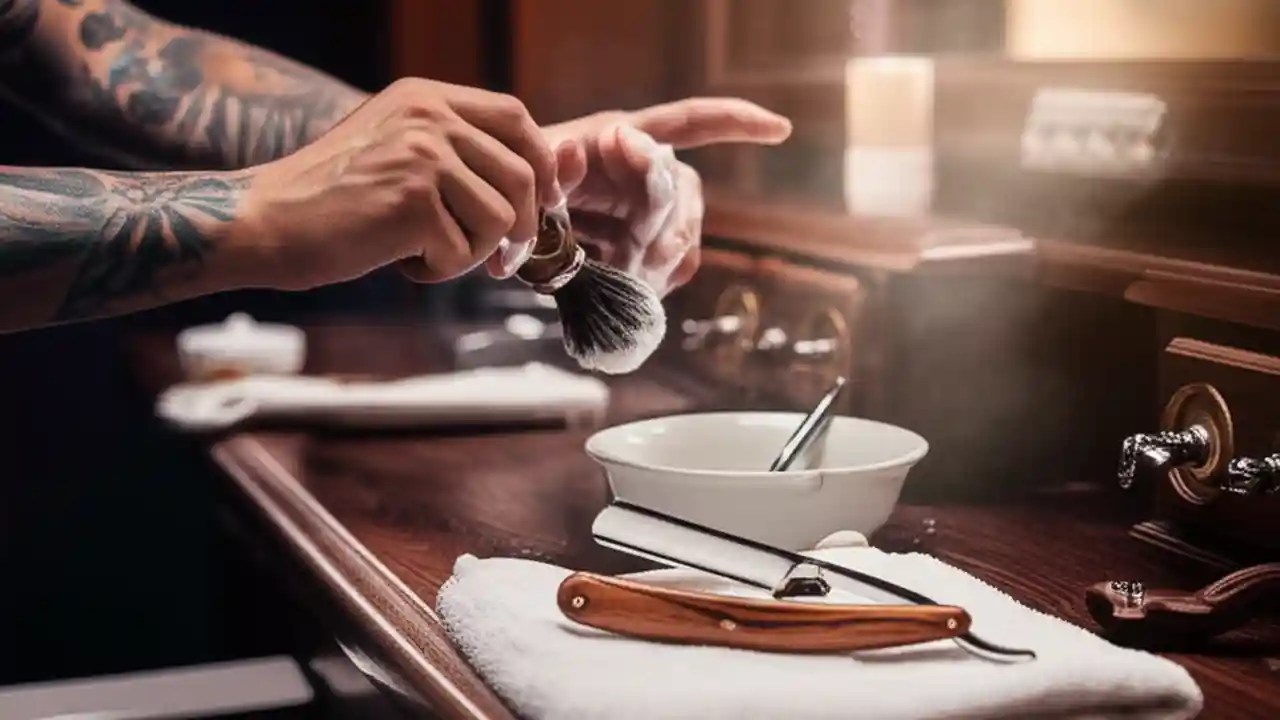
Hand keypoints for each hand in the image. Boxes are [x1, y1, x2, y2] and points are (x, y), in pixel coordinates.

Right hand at [238, 78, 559, 289]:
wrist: (264, 221)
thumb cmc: (331, 200)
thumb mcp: (397, 149)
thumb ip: (459, 154)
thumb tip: (541, 180)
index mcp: (427, 98)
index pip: (516, 118)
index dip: (541, 164)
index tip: (544, 203)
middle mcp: (429, 117)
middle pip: (522, 175)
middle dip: (519, 227)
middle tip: (496, 258)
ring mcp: (422, 155)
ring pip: (500, 220)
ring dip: (469, 253)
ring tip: (419, 251)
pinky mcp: (413, 201)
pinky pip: (463, 253)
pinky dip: (436, 271)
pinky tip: (396, 259)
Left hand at [484, 99, 790, 295]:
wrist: (515, 230)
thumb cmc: (523, 188)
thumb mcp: (531, 173)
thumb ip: (554, 167)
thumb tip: (578, 147)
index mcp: (623, 136)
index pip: (691, 123)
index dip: (737, 123)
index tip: (779, 129)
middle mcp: (651, 171)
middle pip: (680, 189)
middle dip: (656, 214)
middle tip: (623, 239)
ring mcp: (660, 213)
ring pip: (681, 235)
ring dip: (651, 256)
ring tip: (612, 267)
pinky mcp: (659, 251)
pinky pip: (677, 267)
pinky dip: (653, 279)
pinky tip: (624, 279)